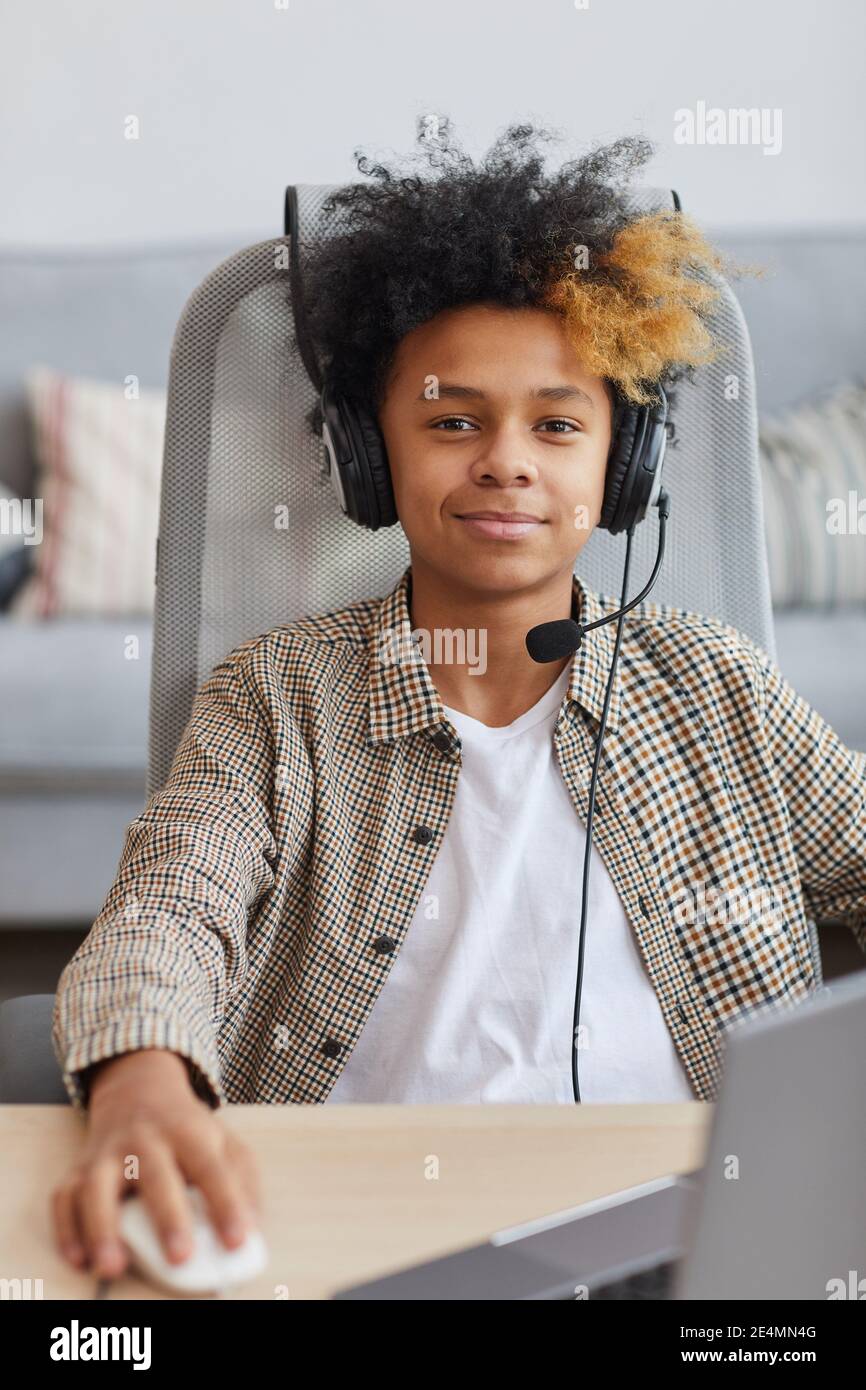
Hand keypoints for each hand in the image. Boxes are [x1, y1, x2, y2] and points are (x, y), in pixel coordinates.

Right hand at [51, 1049, 260, 1279]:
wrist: (138, 1090)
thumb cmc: (186, 1129)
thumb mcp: (224, 1141)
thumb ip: (243, 1181)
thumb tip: (252, 1229)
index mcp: (188, 1132)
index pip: (211, 1168)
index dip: (227, 1203)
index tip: (239, 1240)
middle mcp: (144, 1139)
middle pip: (155, 1175)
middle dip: (168, 1216)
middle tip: (180, 1256)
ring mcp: (107, 1153)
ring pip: (97, 1187)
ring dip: (102, 1228)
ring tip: (113, 1266)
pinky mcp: (79, 1169)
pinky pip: (64, 1198)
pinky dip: (67, 1230)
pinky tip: (79, 1259)